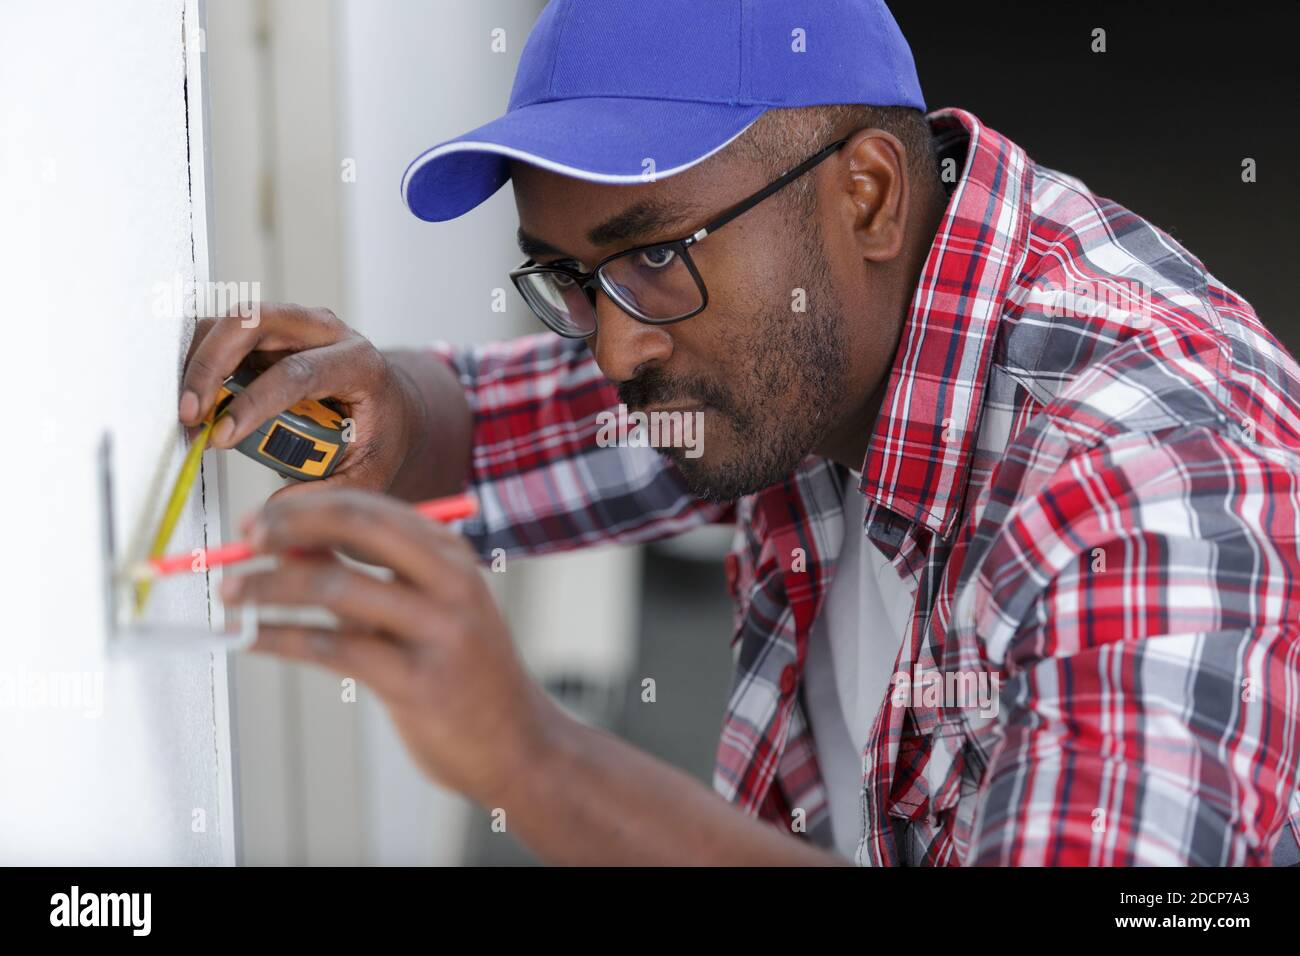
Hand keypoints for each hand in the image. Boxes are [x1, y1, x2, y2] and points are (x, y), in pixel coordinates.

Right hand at [180, 303, 426, 497]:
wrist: (390, 404)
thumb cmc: (380, 434)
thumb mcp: (371, 471)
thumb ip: (330, 493)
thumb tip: (276, 509)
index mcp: (359, 363)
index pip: (299, 372)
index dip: (254, 402)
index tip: (223, 436)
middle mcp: (327, 331)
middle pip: (258, 322)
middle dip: (213, 364)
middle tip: (191, 414)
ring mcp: (296, 324)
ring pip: (235, 321)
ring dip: (201, 361)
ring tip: (190, 412)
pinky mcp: (271, 329)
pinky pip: (225, 331)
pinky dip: (202, 359)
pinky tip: (196, 397)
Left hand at [220, 489, 557, 804]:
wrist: (518, 743)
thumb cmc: (461, 674)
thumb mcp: (422, 612)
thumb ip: (362, 578)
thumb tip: (288, 545)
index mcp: (450, 555)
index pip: (368, 507)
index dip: (304, 506)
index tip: (257, 518)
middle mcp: (450, 581)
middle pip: (356, 526)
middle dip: (288, 528)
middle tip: (240, 543)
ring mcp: (438, 630)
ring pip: (335, 586)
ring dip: (269, 586)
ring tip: (230, 593)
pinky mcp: (417, 682)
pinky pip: (331, 648)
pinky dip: (279, 638)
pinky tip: (250, 640)